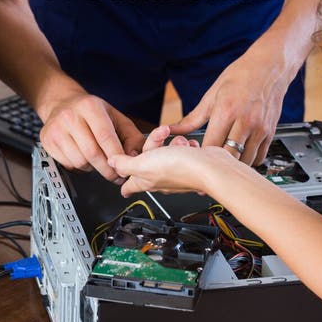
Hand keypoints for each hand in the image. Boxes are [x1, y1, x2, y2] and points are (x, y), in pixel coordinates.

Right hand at [39, 88, 144, 181]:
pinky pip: (68, 164)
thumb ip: (131, 135)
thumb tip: (134, 156)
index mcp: (90, 107)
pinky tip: (83, 157)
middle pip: (92, 153)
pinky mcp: (47, 141)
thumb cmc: (91, 112)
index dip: (116, 156)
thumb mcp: (115, 116)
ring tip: (97, 160)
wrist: (61, 103)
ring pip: (80, 161)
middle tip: (115, 175)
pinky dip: (79, 166)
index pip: (105, 137)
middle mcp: (70, 116)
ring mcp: (56, 129)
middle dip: (107, 169)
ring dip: (92, 167)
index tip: (124, 169)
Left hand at [109, 125, 227, 196]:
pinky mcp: (189, 163)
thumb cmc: (181, 169)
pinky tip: (190, 146)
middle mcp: (160, 178)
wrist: (210, 167)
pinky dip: (185, 145)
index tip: (120, 187)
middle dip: (154, 142)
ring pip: (165, 150)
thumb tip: (111, 164)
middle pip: (147, 157)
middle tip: (161, 135)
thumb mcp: (144, 164)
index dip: (123, 184)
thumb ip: (124, 164)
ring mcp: (175, 171)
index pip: (129, 186)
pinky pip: (182, 149)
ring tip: (180, 143)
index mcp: (146, 181)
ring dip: (172, 142)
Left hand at [170, 45, 288, 165]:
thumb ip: (193, 117)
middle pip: (228, 157)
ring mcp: (260, 128)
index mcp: (226, 110)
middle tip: (209, 162)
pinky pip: (259, 157)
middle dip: (217, 163)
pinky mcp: (271, 132)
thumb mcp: (212, 93)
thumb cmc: (240, 76)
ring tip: (225, 158)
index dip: (201, 155)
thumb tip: (173, 130)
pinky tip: (240, 152)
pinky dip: (249, 159)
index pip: (210, 145)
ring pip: (245, 161)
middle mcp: (245, 121)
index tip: (195, 157)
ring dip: (234, 163)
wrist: (270, 66)